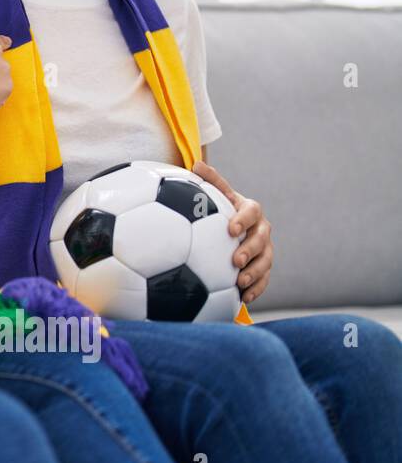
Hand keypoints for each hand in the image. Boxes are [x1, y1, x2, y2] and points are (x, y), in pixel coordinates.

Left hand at [192, 160, 272, 305]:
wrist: (231, 227)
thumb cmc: (219, 208)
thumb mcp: (215, 194)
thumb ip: (210, 181)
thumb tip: (196, 164)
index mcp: (250, 210)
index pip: (251, 212)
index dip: (243, 220)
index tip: (230, 229)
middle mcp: (261, 229)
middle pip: (262, 239)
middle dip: (250, 250)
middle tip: (235, 260)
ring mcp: (265, 249)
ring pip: (266, 261)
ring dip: (255, 273)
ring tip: (240, 282)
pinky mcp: (263, 267)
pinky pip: (264, 279)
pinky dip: (256, 289)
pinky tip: (243, 298)